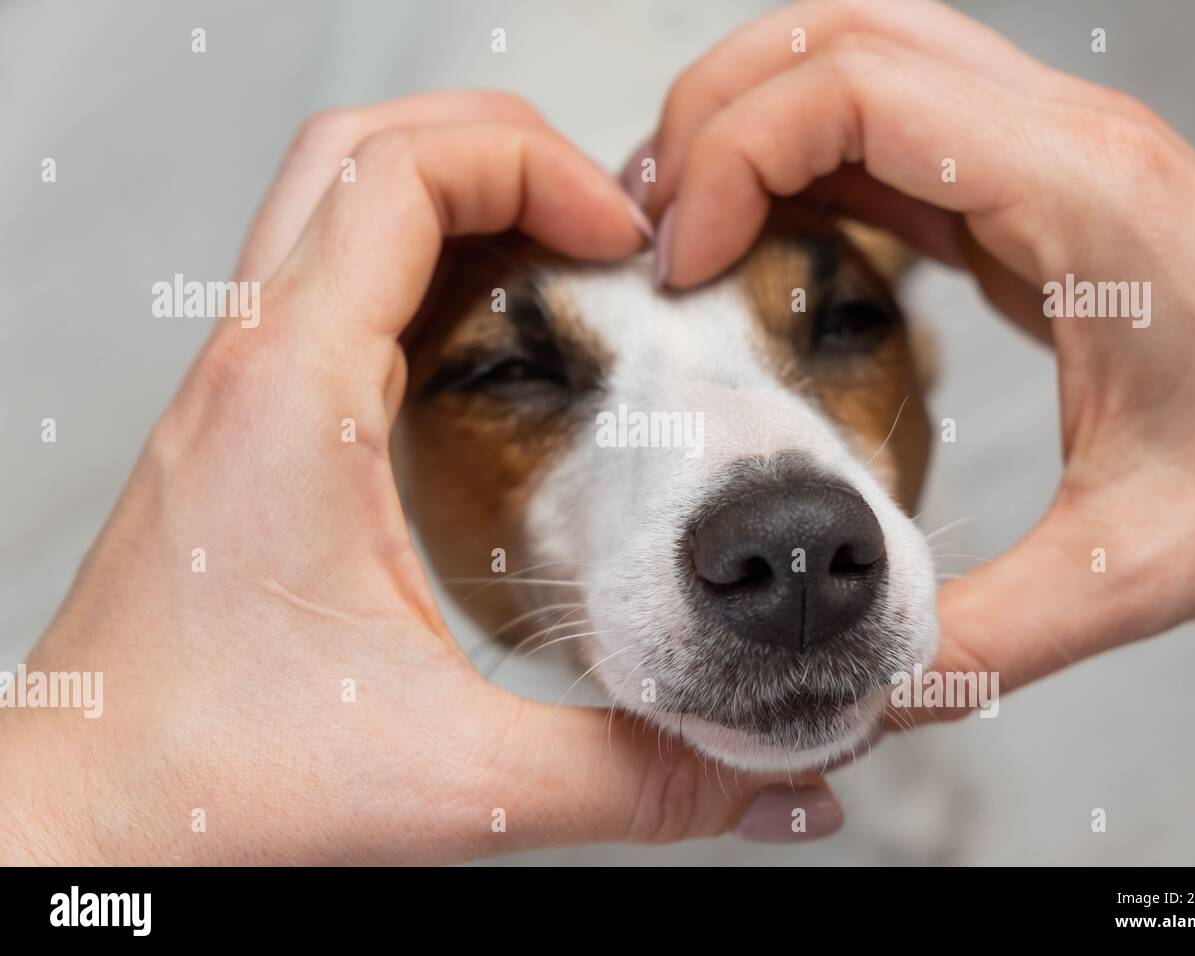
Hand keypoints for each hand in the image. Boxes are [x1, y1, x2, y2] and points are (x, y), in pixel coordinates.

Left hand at [0, 91, 840, 864]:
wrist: (90, 812)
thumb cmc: (208, 778)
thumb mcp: (455, 781)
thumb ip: (627, 777)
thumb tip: (761, 779)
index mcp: (293, 403)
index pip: (398, 177)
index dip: (532, 169)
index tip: (622, 237)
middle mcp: (251, 373)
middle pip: (359, 149)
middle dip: (498, 149)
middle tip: (598, 221)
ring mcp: (238, 393)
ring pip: (333, 203)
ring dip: (453, 196)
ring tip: (558, 259)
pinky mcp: (244, 429)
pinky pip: (328, 283)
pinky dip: (417, 266)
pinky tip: (487, 349)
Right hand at [630, 0, 1194, 703]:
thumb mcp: (1143, 567)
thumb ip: (989, 631)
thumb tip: (863, 683)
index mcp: (1085, 196)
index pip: (858, 91)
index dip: (734, 157)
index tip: (678, 263)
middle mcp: (1066, 145)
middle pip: (844, 35)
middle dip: (719, 112)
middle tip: (654, 223)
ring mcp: (1052, 157)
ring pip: (866, 57)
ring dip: (757, 117)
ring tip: (687, 216)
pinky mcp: (1038, 196)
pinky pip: (897, 132)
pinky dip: (807, 160)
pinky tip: (766, 236)